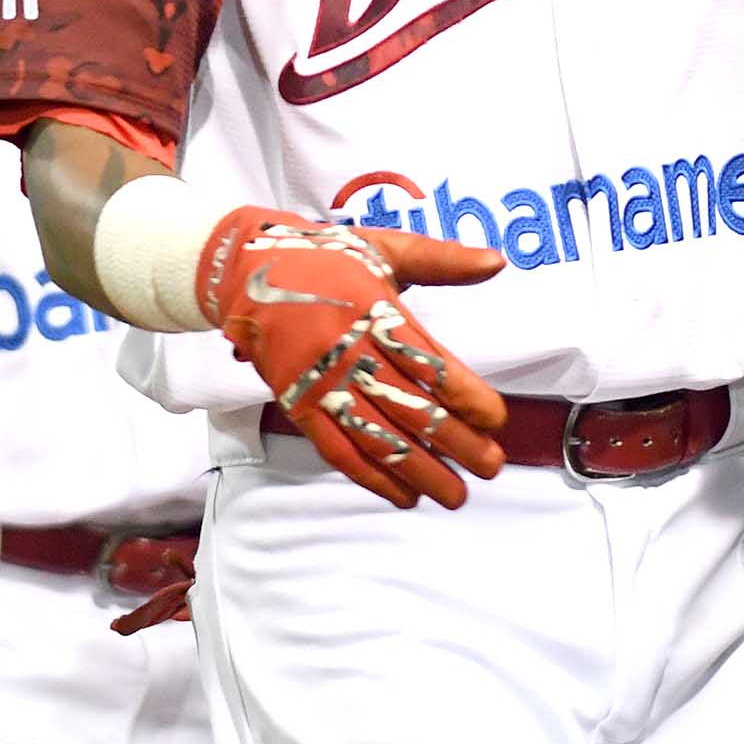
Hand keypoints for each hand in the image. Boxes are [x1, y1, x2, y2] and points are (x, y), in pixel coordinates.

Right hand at [199, 210, 511, 509]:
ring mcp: (321, 383)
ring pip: (375, 437)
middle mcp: (348, 352)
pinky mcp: (298, 405)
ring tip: (454, 494)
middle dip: (454, 442)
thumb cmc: (327, 258)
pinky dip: (371, 476)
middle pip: (408, 407)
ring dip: (418, 470)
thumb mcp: (386, 249)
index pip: (428, 362)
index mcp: (375, 311)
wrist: (247, 272)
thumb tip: (497, 261)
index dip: (464, 395)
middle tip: (490, 466)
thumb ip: (443, 259)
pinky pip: (337, 449)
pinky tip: (404, 494)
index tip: (496, 419)